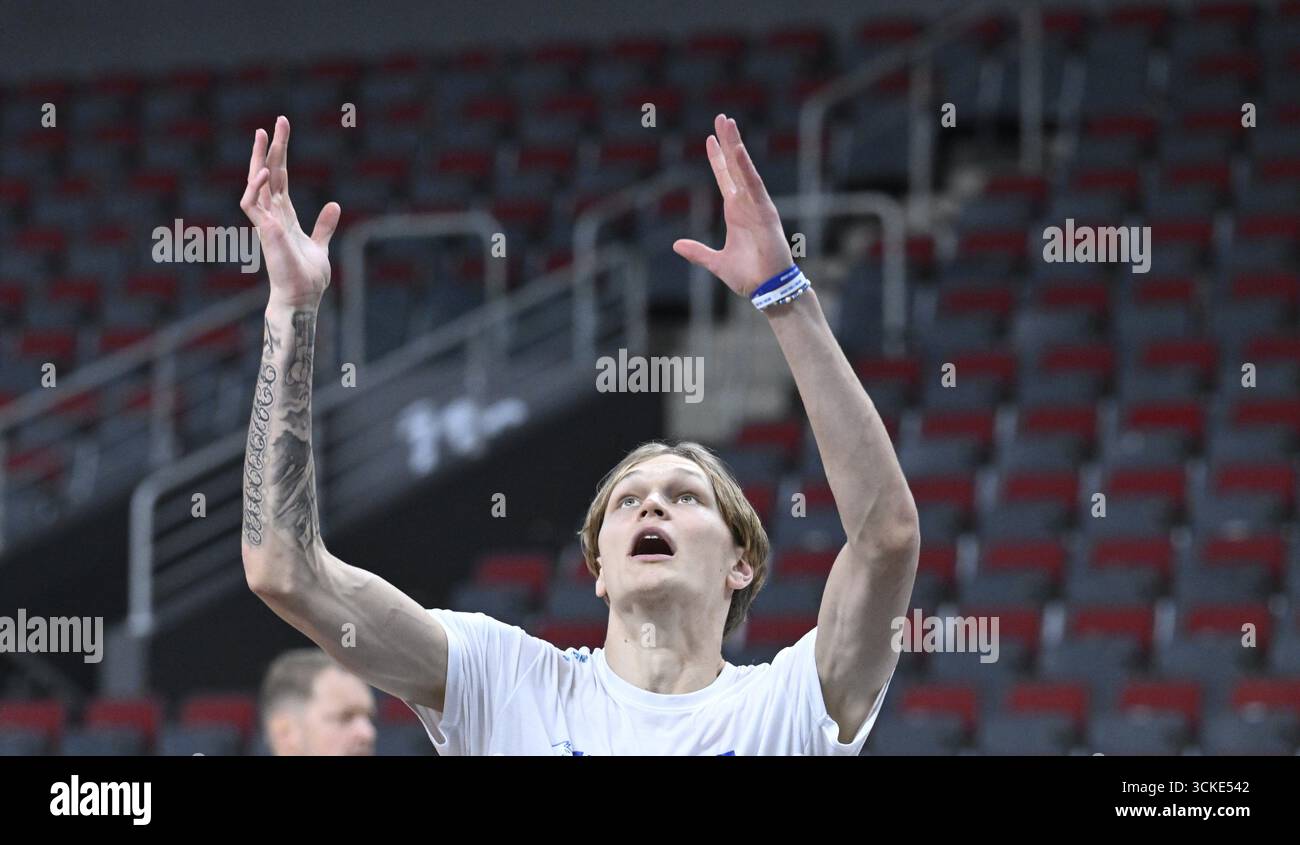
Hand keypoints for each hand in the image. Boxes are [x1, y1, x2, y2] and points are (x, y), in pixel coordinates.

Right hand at [240, 116, 340, 308]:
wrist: (302, 297)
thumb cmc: (306, 276)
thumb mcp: (321, 244)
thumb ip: (324, 225)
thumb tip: (334, 204)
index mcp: (284, 216)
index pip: (280, 178)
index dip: (280, 154)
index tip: (281, 130)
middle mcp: (273, 215)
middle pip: (269, 173)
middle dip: (271, 147)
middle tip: (276, 121)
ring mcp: (266, 222)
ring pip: (256, 182)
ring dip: (258, 158)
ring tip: (263, 134)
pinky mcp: (265, 231)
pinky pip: (252, 204)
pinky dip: (257, 187)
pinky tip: (267, 171)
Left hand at [672, 114, 793, 296]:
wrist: (767, 290)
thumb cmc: (748, 276)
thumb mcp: (715, 262)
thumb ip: (697, 252)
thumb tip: (676, 245)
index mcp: (736, 212)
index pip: (726, 178)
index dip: (718, 159)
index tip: (710, 139)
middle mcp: (747, 204)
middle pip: (735, 166)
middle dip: (728, 141)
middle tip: (722, 118)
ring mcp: (758, 205)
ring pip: (744, 169)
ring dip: (736, 145)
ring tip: (729, 123)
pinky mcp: (766, 212)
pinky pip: (755, 185)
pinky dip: (746, 167)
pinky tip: (738, 150)